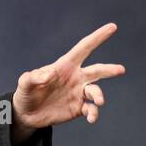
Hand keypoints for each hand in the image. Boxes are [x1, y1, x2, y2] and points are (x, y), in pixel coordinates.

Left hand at [12, 22, 124, 136]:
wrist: (26, 115)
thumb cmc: (25, 94)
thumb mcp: (25, 83)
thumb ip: (33, 77)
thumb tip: (47, 75)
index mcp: (65, 66)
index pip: (84, 48)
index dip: (97, 37)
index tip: (112, 27)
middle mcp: (75, 77)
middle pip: (97, 70)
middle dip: (109, 70)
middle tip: (121, 70)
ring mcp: (78, 93)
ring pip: (95, 91)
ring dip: (99, 95)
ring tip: (99, 101)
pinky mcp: (78, 108)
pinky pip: (91, 109)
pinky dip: (94, 113)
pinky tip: (91, 118)